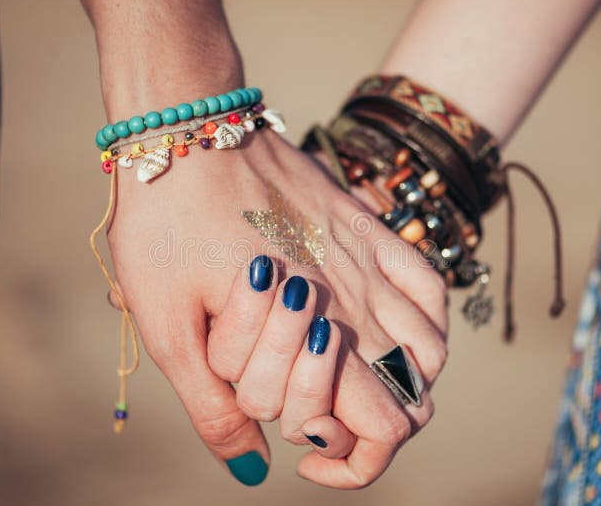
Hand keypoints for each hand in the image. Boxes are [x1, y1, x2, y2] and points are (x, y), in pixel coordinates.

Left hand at [107, 130, 447, 487]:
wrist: (189, 134)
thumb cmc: (168, 228)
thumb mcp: (169, 327)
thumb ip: (214, 407)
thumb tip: (250, 467)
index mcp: (314, 334)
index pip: (382, 430)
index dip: (350, 464)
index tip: (301, 452)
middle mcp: (358, 302)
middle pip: (414, 400)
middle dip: (370, 429)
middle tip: (316, 415)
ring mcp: (370, 261)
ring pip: (432, 352)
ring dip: (401, 381)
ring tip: (350, 377)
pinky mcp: (367, 227)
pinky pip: (430, 288)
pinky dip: (423, 323)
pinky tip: (383, 326)